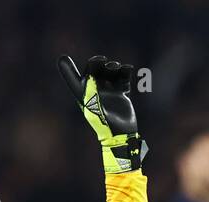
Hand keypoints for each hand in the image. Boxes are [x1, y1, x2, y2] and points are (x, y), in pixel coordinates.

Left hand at [58, 54, 146, 173]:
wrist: (119, 134)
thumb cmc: (102, 122)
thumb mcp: (93, 105)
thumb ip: (89, 89)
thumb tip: (89, 74)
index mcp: (85, 94)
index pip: (80, 76)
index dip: (83, 65)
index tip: (94, 60)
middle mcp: (96, 91)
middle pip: (96, 70)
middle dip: (101, 64)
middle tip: (107, 63)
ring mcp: (109, 92)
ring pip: (110, 73)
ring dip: (114, 67)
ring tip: (119, 68)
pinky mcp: (120, 95)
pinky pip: (123, 79)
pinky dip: (125, 72)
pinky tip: (128, 69)